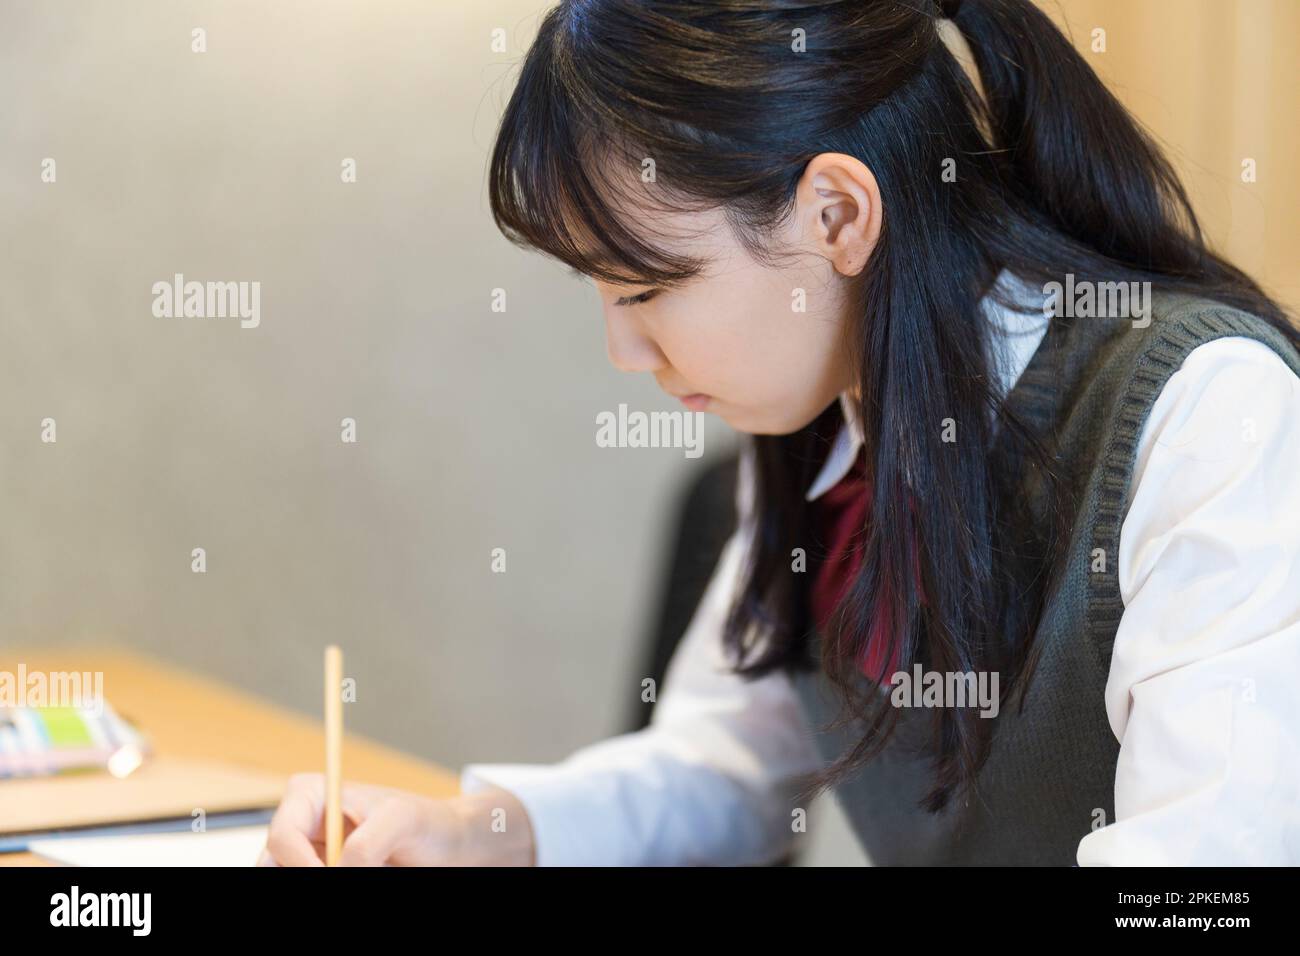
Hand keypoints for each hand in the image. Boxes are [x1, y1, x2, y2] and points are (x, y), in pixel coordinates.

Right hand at [258, 773, 535, 865]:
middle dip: (304, 873)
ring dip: (318, 881)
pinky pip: (305, 891)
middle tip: (346, 875)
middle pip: (274, 865)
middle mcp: (300, 830)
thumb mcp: (402, 820)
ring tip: (373, 867)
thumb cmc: (425, 821)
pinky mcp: (320, 872)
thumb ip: (367, 842)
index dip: (299, 863)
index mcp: (309, 797)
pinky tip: (362, 875)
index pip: (282, 835)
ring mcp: (308, 858)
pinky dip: (325, 895)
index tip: (330, 873)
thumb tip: (337, 867)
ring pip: (286, 877)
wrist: (445, 845)